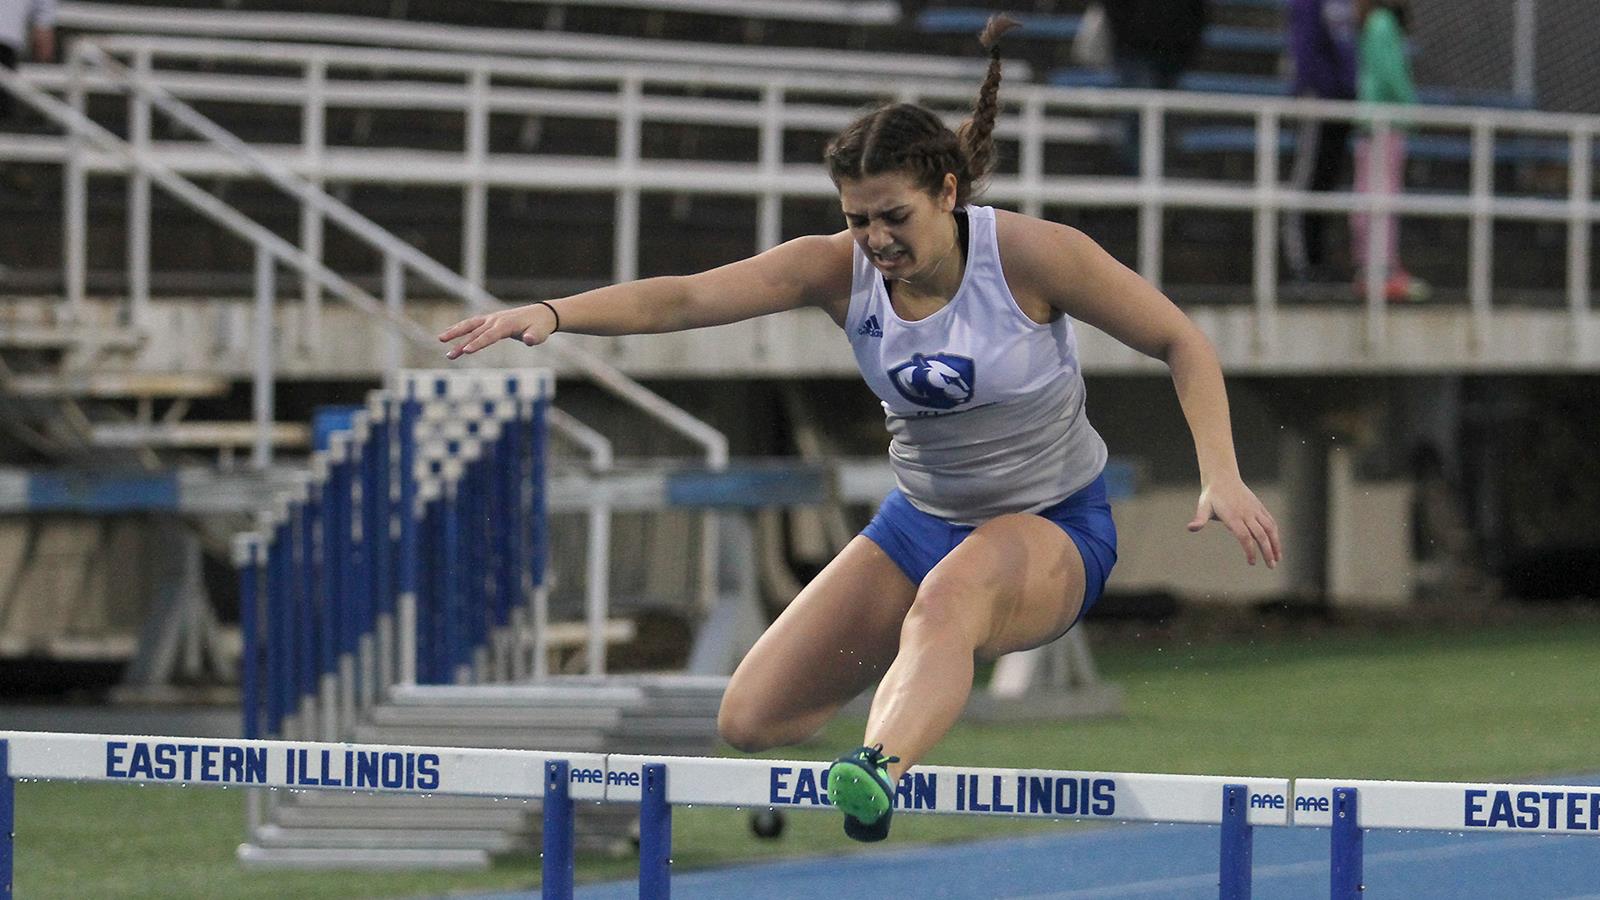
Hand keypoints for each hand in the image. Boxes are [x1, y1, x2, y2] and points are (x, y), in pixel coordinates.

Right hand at [438, 303, 557, 359]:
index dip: (477, 344)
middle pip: (475, 332)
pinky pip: (472, 324)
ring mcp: (491, 319)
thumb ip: (534, 337)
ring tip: (440, 339)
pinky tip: (449, 335)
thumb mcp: (541, 333)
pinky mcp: (490, 320)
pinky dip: (461, 328)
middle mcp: (496, 320)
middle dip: (461, 343)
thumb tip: (529, 340)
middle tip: (449, 355)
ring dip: (455, 332)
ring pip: (470, 325)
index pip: (489, 336)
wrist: (542, 314)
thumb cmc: (540, 327)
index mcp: (506, 325)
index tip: (465, 351)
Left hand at [1187, 476, 1282, 567]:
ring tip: (1278, 559)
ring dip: (1276, 544)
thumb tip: (1190, 528)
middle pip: (1261, 535)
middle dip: (1267, 552)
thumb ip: (1200, 519)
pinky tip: (1276, 544)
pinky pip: (1270, 521)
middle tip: (1271, 566)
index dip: (1250, 550)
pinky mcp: (1259, 507)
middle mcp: (1247, 514)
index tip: (1252, 562)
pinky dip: (1275, 533)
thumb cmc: (1211, 495)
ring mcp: (1255, 510)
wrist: (1223, 477)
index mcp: (1233, 516)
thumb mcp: (1203, 506)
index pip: (1244, 536)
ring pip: (1270, 528)